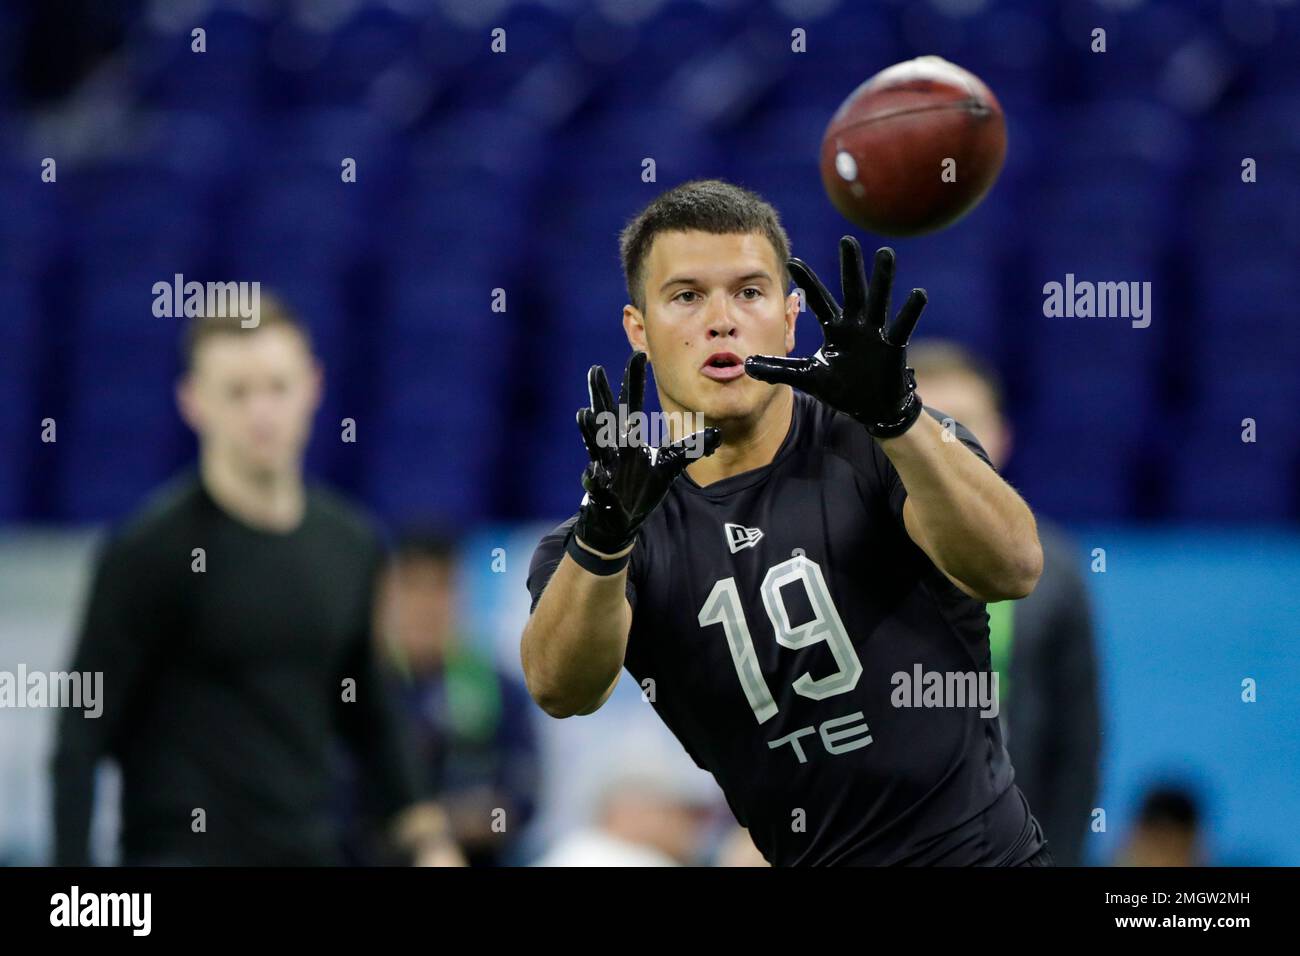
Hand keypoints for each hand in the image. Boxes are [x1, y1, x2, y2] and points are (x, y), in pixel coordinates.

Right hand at [574, 351, 720, 554]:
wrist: (619, 520)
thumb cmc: (639, 488)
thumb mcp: (669, 466)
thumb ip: (689, 448)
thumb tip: (717, 435)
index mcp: (629, 438)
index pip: (632, 404)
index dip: (635, 380)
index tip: (638, 355)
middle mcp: (614, 448)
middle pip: (606, 416)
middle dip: (600, 395)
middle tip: (594, 370)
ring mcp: (605, 468)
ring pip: (595, 446)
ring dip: (589, 431)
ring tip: (584, 414)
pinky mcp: (602, 493)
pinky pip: (597, 485)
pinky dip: (595, 479)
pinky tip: (593, 474)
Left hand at [744, 237, 926, 438]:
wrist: (871, 408)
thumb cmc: (842, 388)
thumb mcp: (806, 377)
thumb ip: (778, 369)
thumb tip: (746, 364)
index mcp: (836, 329)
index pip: (819, 300)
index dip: (807, 282)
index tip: (792, 260)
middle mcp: (856, 325)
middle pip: (852, 290)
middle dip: (850, 266)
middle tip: (848, 239)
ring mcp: (876, 333)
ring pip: (879, 301)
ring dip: (883, 279)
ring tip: (886, 253)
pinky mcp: (893, 347)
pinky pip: (903, 326)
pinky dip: (911, 311)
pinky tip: (919, 293)